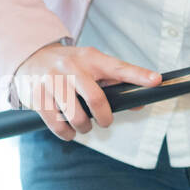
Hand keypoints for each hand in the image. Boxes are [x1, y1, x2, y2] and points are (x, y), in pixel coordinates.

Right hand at [12, 42, 161, 140]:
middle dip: (105, 116)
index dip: (139, 75)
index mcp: (92, 58)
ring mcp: (52, 81)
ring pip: (74, 114)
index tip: (156, 81)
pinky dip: (65, 132)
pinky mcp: (36, 95)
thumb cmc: (71, 65)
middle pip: (96, 98)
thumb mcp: (93, 66)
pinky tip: (69, 132)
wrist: (32, 57)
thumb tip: (138, 104)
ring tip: (85, 127)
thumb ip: (116, 83)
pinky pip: (54, 121)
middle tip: (106, 122)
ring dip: (84, 127)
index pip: (119, 68)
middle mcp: (72, 67)